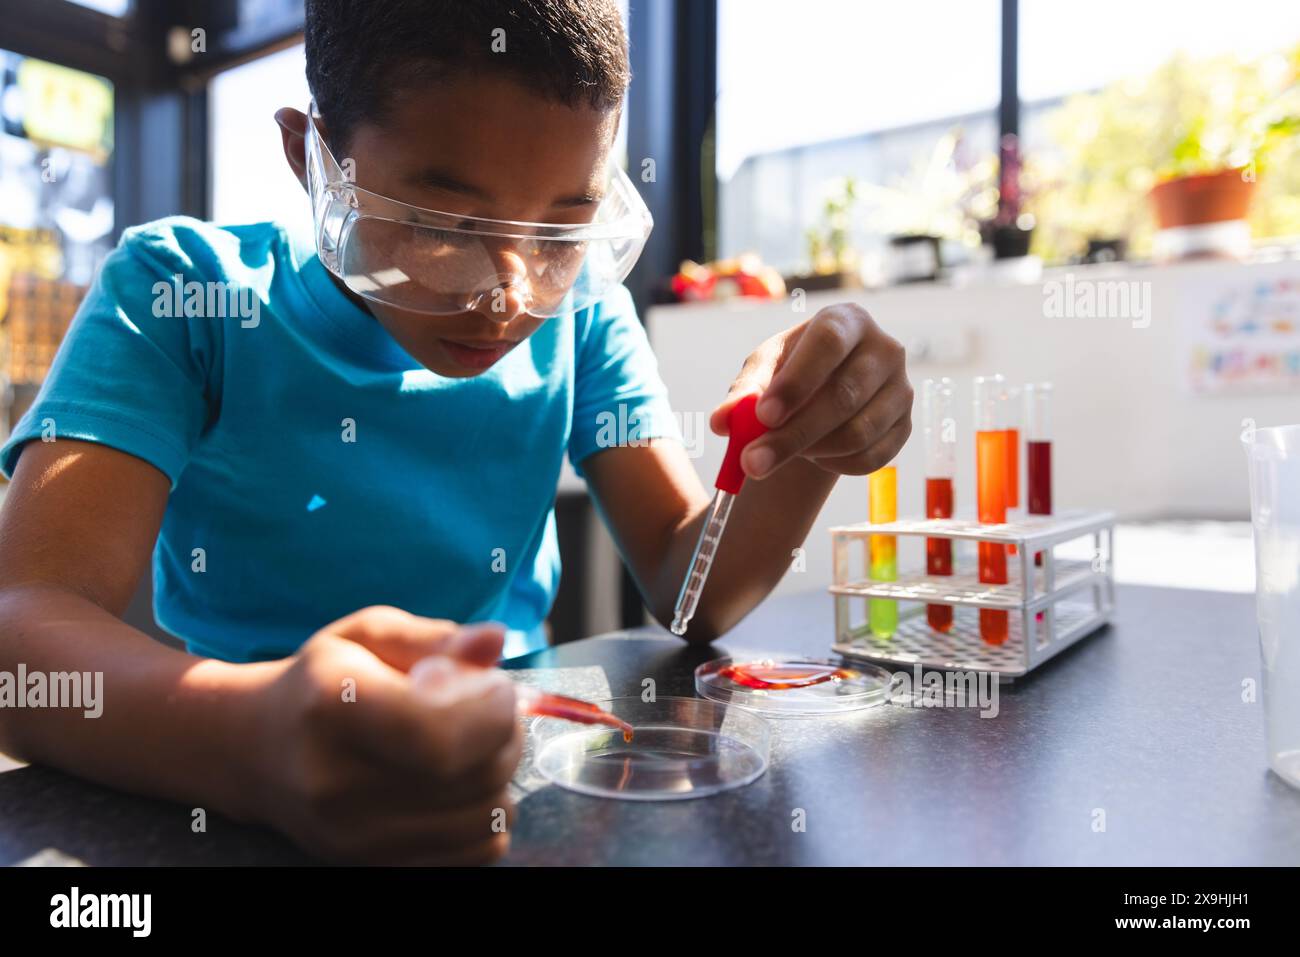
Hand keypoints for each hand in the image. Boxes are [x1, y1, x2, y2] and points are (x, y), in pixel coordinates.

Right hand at [250, 606, 522, 863]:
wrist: (255, 750)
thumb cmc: (324, 681)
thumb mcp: (370, 636)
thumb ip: (436, 638)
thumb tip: (495, 641)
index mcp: (333, 707)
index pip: (441, 734)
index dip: (493, 709)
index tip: (494, 685)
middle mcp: (336, 783)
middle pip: (474, 776)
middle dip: (506, 735)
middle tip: (492, 709)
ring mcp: (354, 837)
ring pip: (485, 817)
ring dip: (502, 776)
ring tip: (474, 744)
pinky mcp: (374, 866)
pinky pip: (478, 852)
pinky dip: (488, 817)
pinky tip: (461, 783)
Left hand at [710, 303, 912, 477]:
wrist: (824, 393)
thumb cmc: (790, 373)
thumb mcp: (762, 372)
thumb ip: (742, 394)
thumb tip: (722, 422)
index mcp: (847, 320)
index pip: (829, 343)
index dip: (797, 382)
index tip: (763, 416)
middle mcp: (884, 350)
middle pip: (844, 396)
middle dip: (792, 435)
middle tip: (752, 463)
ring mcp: (901, 389)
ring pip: (857, 433)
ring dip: (811, 450)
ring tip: (785, 448)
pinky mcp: (906, 426)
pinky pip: (870, 458)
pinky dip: (834, 465)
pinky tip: (815, 455)